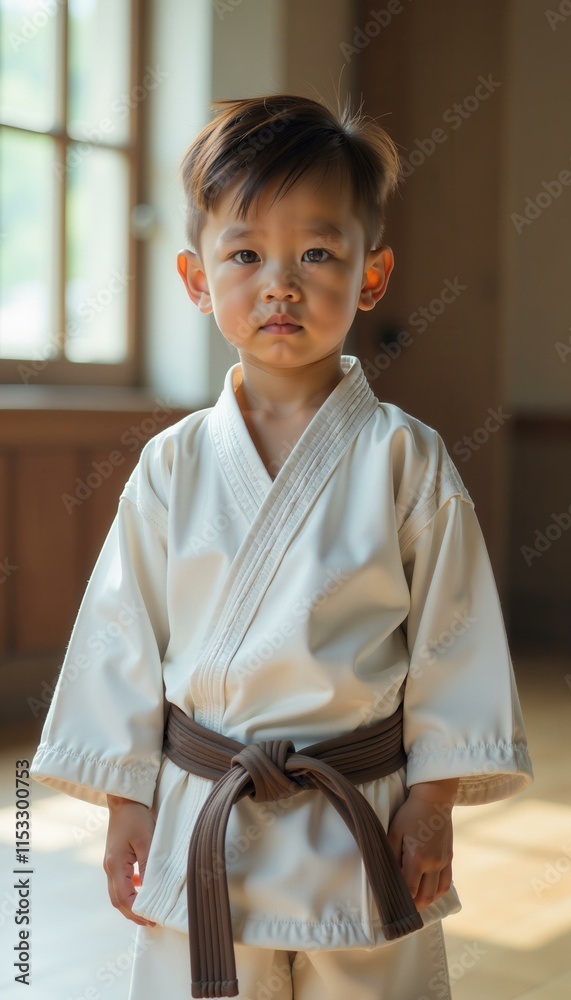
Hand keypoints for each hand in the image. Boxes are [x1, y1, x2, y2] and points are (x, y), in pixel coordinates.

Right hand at [104, 795, 156, 925]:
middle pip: (118, 900)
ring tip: (148, 908)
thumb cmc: (135, 817)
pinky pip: (121, 880)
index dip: (137, 912)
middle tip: (150, 921)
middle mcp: (109, 868)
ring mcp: (110, 863)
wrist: (124, 800)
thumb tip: (152, 890)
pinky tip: (143, 885)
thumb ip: (148, 866)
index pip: (124, 898)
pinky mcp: (115, 858)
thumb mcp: (146, 841)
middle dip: (133, 913)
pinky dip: (131, 889)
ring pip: (118, 892)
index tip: (152, 919)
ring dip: (131, 902)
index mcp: (115, 866)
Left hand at [387, 778, 457, 910]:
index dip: (399, 901)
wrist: (434, 799)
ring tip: (414, 903)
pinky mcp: (449, 858)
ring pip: (437, 893)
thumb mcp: (394, 832)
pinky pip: (446, 882)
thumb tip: (385, 874)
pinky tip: (429, 892)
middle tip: (401, 910)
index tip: (389, 906)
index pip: (409, 890)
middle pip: (425, 897)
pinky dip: (438, 892)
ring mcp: (444, 862)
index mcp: (418, 858)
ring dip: (426, 901)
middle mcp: (434, 864)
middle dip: (413, 907)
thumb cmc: (410, 814)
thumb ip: (390, 855)